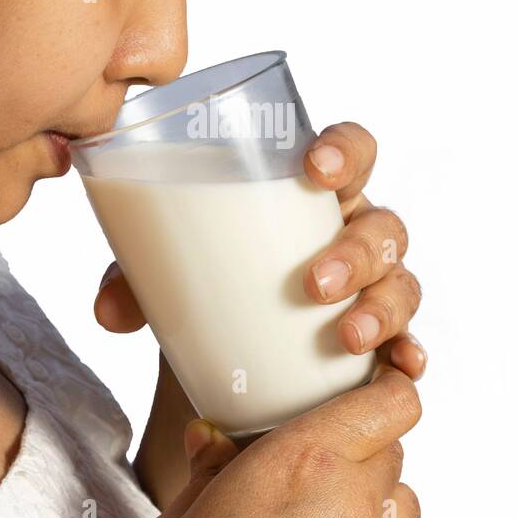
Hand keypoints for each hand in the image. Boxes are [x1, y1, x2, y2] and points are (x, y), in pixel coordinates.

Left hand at [95, 120, 426, 376]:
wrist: (221, 351)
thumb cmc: (207, 280)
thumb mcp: (167, 272)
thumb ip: (135, 277)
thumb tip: (109, 310)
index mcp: (312, 196)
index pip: (351, 150)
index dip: (345, 151)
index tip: (315, 169)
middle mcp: (353, 234)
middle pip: (384, 224)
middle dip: (357, 251)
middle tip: (313, 283)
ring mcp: (371, 287)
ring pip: (401, 282)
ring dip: (381, 306)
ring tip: (346, 336)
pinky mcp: (376, 340)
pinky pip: (407, 342)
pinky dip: (408, 353)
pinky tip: (401, 366)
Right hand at [136, 365, 435, 517]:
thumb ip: (207, 472)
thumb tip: (207, 440)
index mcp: (306, 460)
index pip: (391, 404)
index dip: (387, 393)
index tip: (374, 390)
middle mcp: (356, 500)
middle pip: (388, 453)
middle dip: (359, 456)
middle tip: (313, 476)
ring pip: (403, 505)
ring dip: (375, 505)